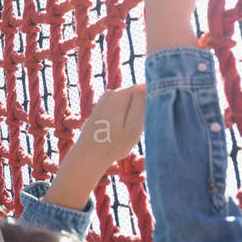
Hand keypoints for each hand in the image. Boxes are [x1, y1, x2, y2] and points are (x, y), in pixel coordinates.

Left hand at [43, 85, 146, 210]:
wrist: (88, 156)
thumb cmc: (114, 144)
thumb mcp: (134, 126)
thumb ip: (141, 104)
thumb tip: (147, 85)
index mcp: (119, 94)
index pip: (145, 87)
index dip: (152, 100)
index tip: (151, 116)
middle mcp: (110, 93)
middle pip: (137, 94)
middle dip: (143, 107)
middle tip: (140, 127)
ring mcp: (104, 100)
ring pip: (129, 102)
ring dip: (133, 113)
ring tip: (128, 131)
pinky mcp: (101, 108)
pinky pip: (120, 108)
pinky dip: (124, 117)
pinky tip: (120, 132)